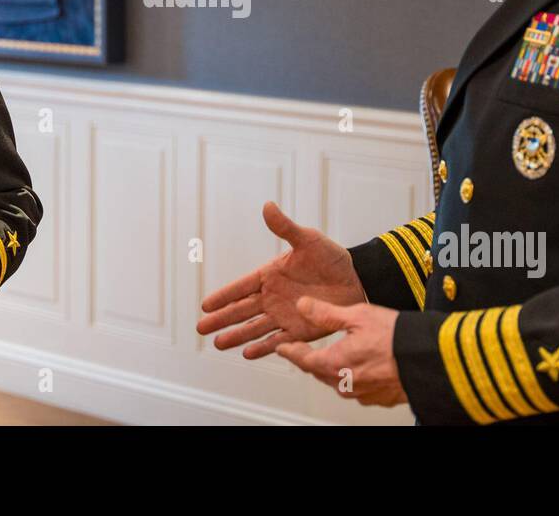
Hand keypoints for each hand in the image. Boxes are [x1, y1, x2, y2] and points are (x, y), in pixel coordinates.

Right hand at [196, 202, 365, 357]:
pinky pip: (277, 340)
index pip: (241, 287)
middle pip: (241, 310)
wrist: (358, 280)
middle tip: (200, 328)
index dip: (223, 296)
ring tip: (217, 343)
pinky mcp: (299, 331)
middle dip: (221, 319)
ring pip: (254, 328)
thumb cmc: (332, 258)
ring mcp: (284, 315)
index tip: (205, 304)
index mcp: (271, 275)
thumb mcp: (308, 240)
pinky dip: (262, 347)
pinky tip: (247, 353)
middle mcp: (273, 297)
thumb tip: (267, 206)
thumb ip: (285, 228)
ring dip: (236, 336)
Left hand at [275, 297, 406, 406]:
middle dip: (310, 361)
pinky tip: (361, 365)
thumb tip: (303, 306)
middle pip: (319, 372)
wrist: (427, 360)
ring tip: (332, 356)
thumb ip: (326, 313)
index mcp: (335, 364)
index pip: (303, 360)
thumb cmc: (396, 338)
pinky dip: (354, 375)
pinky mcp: (379, 398)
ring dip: (333, 369)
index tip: (283, 348)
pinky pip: (359, 387)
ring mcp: (363, 393)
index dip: (291, 352)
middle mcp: (346, 384)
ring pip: (339, 381)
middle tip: (303, 351)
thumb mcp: (357, 316)